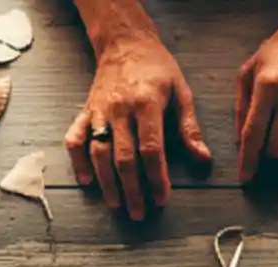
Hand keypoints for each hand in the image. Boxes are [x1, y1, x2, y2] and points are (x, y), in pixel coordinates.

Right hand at [65, 30, 210, 220]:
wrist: (126, 42)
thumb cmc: (158, 68)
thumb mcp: (182, 92)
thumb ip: (189, 128)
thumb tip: (203, 159)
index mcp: (146, 104)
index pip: (151, 149)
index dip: (156, 177)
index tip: (162, 198)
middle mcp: (119, 109)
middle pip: (123, 157)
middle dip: (132, 189)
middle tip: (139, 213)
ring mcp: (99, 111)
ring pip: (98, 152)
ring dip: (106, 182)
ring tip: (116, 205)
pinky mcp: (85, 111)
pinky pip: (75, 138)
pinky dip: (77, 160)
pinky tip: (86, 180)